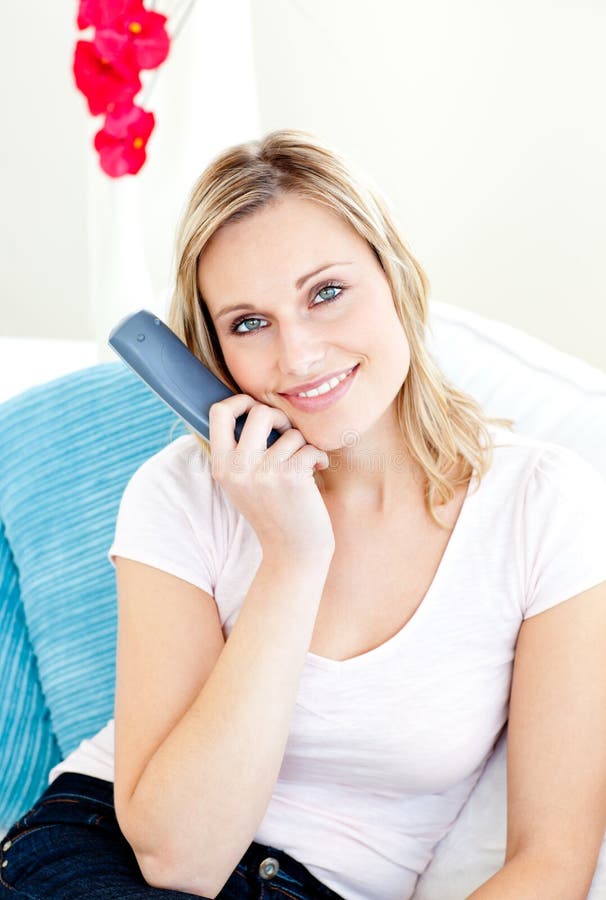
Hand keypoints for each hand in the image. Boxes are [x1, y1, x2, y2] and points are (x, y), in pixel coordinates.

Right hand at [209, 395, 335, 558]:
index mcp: (221, 466)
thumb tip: (252, 406)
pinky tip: (317, 471)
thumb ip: (241, 450)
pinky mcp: (290, 477)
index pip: (218, 412)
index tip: (257, 408)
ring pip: (291, 433)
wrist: (292, 552)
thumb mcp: (244, 482)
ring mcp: (262, 472)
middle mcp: (237, 468)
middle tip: (290, 434)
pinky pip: (309, 447)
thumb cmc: (273, 511)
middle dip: (281, 418)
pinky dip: (319, 457)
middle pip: (259, 412)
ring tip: (304, 465)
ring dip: (304, 446)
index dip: (241, 401)